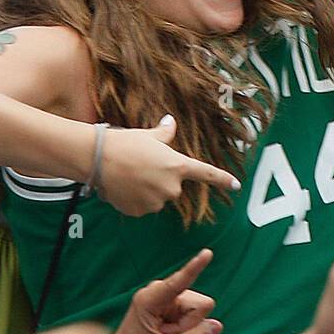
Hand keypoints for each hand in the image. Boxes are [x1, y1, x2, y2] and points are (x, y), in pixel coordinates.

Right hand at [97, 114, 239, 215]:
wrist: (96, 158)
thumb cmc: (125, 142)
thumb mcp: (149, 135)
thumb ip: (165, 133)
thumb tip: (171, 122)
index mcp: (178, 166)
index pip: (207, 174)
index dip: (223, 180)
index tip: (236, 185)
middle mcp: (172, 187)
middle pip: (173, 186)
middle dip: (161, 179)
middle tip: (141, 166)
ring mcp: (156, 201)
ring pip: (157, 198)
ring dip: (147, 190)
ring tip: (129, 176)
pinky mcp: (140, 212)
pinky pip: (142, 207)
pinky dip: (135, 200)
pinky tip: (123, 187)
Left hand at [110, 249, 220, 333]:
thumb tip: (216, 325)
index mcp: (149, 300)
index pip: (178, 282)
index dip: (194, 268)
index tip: (207, 252)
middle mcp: (160, 292)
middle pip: (201, 305)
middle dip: (190, 325)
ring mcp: (169, 296)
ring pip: (202, 311)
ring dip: (187, 328)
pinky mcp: (176, 303)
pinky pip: (198, 315)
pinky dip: (187, 328)